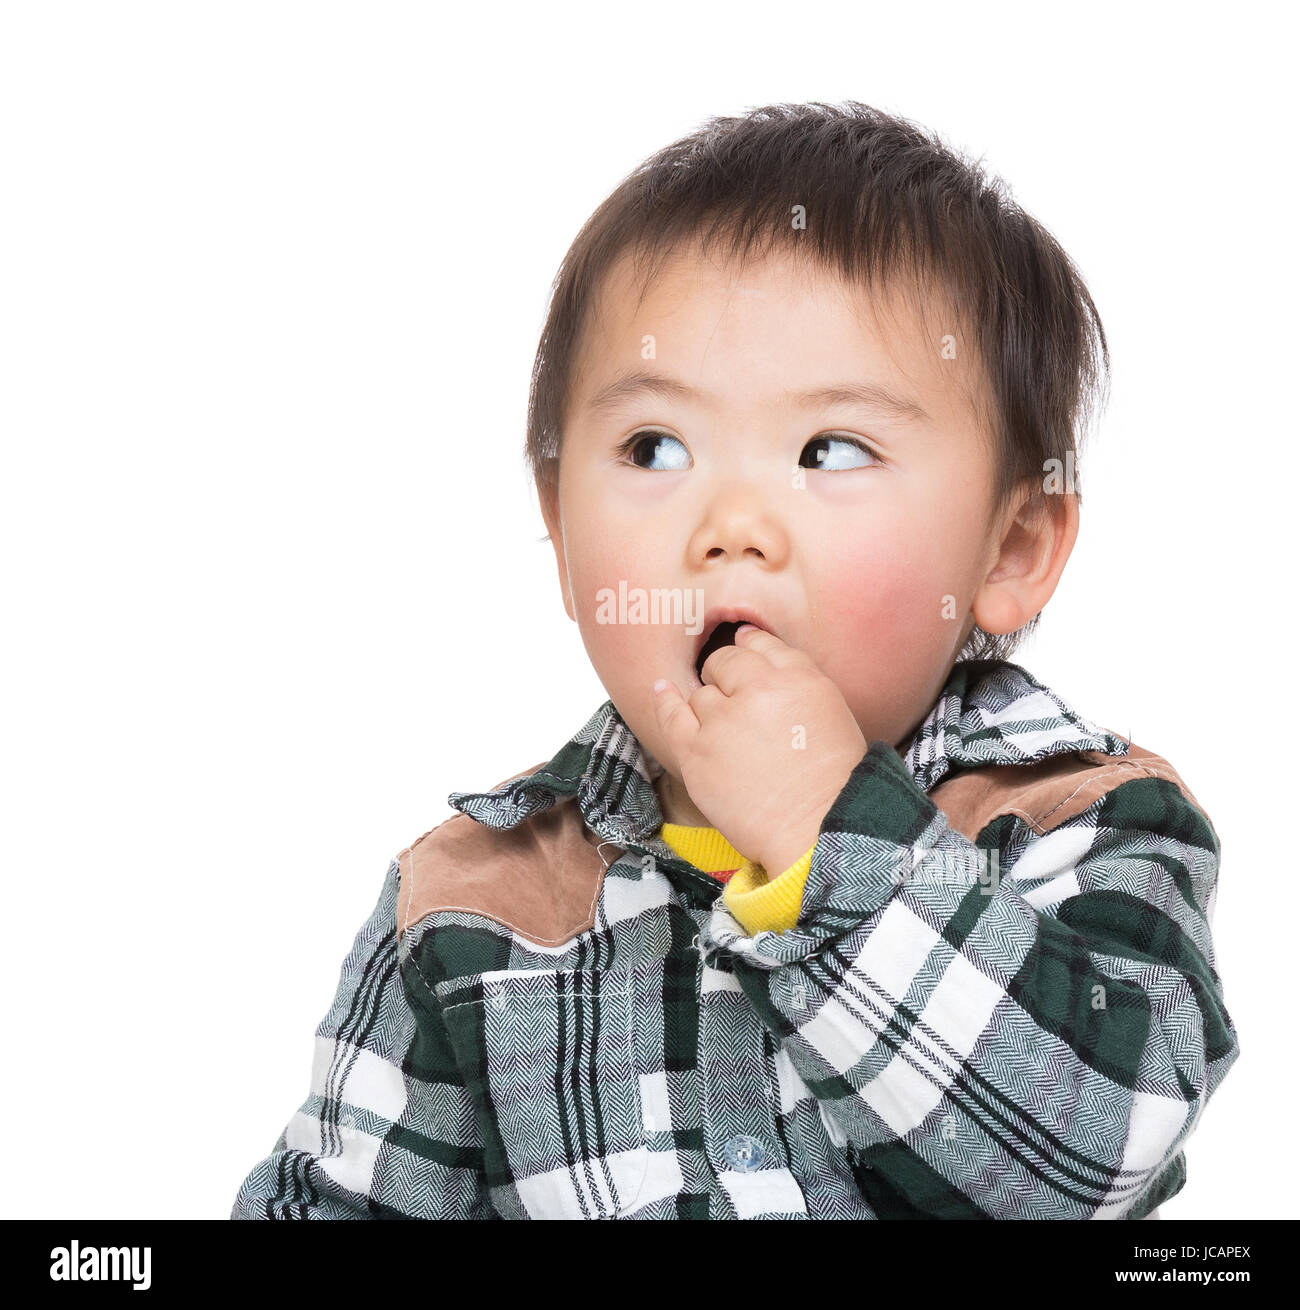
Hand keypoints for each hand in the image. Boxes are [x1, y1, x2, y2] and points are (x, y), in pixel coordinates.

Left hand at [651, 624, 867, 876]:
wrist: (816, 829)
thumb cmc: (831, 781)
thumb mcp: (832, 713)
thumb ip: (797, 681)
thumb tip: (765, 660)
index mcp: (798, 678)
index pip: (761, 644)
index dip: (749, 647)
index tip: (743, 650)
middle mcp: (757, 690)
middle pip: (726, 662)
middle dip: (727, 675)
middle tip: (735, 699)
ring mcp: (722, 720)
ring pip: (701, 693)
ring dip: (709, 705)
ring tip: (724, 729)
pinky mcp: (696, 751)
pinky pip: (671, 714)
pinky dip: (665, 700)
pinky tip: (661, 689)